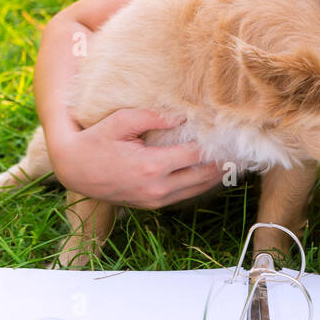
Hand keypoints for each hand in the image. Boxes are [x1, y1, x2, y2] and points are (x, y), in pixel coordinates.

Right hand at [47, 108, 226, 208]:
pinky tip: (213, 172)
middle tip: (246, 150)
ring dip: (217, 176)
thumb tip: (183, 115)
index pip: (196, 154)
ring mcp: (155, 200)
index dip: (216, 144)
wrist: (74, 170)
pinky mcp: (152, 205)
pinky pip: (185, 195)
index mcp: (151, 166)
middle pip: (203, 176)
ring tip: (237, 162)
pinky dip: (201, 183)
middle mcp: (157, 188)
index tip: (233, 133)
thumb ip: (154, 118)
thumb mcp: (122, 121)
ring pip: (197, 189)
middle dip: (225, 163)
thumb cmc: (95, 140)